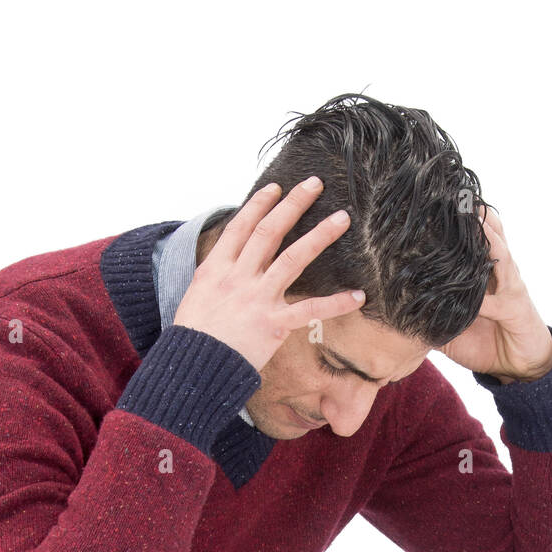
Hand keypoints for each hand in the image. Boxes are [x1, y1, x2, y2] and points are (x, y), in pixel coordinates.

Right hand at [173, 177, 365, 372]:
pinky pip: (310, 310)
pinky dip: (336, 304)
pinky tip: (358, 297)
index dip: (260, 205)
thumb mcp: (196, 297)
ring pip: (293, 258)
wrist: (193, 366)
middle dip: (293, 205)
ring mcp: (257, 299)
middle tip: (315, 185)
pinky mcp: (273, 324)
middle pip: (269, 232)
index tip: (276, 188)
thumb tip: (229, 266)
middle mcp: (238, 277)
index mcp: (216, 268)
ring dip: (320, 236)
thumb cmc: (194, 337)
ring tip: (342, 218)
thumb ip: (216, 278)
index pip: (241, 227)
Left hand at [437, 206, 551, 380]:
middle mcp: (499, 271)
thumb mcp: (451, 323)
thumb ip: (429, 310)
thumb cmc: (484, 340)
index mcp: (483, 271)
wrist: (520, 365)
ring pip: (499, 253)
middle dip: (473, 214)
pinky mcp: (515, 308)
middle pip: (489, 233)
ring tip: (472, 215)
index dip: (458, 219)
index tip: (434, 200)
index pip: (472, 237)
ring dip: (486, 236)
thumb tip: (393, 307)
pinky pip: (499, 298)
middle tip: (454, 193)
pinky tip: (478, 278)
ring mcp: (509, 286)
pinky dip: (485, 292)